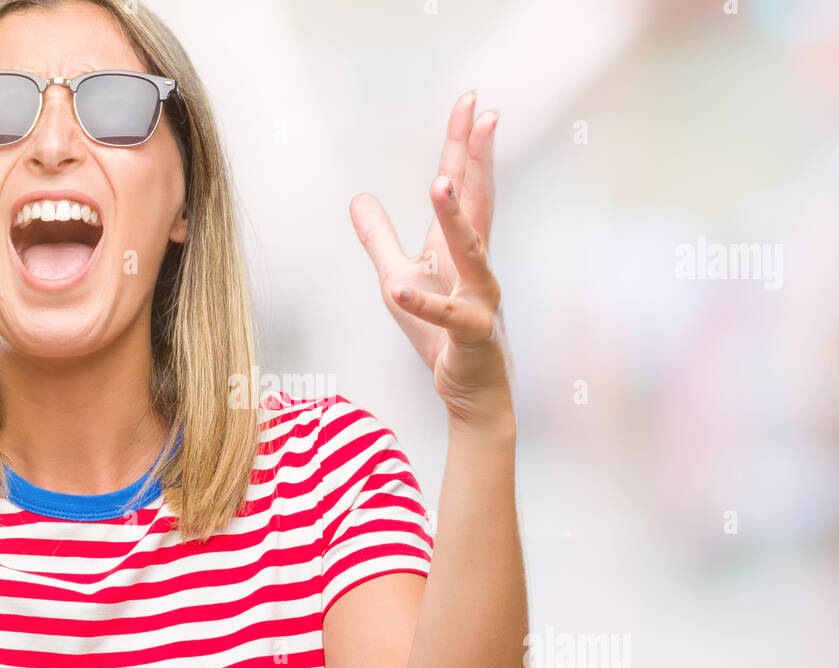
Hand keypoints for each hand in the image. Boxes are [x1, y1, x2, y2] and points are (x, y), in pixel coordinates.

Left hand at [350, 92, 512, 427]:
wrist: (471, 391)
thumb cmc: (441, 335)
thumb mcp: (398, 279)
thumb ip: (379, 239)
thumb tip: (357, 199)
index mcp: (458, 249)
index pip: (462, 188)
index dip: (463, 147)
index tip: (470, 105)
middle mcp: (475, 266)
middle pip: (477, 203)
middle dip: (476, 159)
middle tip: (481, 114)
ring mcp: (479, 299)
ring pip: (471, 254)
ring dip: (455, 219)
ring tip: (440, 184)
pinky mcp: (471, 333)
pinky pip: (447, 317)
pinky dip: (425, 304)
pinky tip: (403, 290)